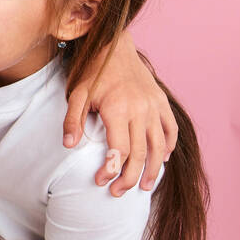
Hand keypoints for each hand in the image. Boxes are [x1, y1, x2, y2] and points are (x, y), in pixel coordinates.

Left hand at [63, 33, 176, 195]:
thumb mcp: (76, 94)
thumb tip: (68, 146)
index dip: (110, 170)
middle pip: (140, 154)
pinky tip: (161, 161)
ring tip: (143, 187)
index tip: (99, 182)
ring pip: (159, 146)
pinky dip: (167, 147)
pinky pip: (170, 130)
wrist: (116, 47)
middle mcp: (141, 110)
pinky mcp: (162, 103)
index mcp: (118, 109)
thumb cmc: (92, 73)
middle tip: (117, 193)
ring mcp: (155, 106)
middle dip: (129, 178)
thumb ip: (72, 120)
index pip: (119, 150)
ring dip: (153, 170)